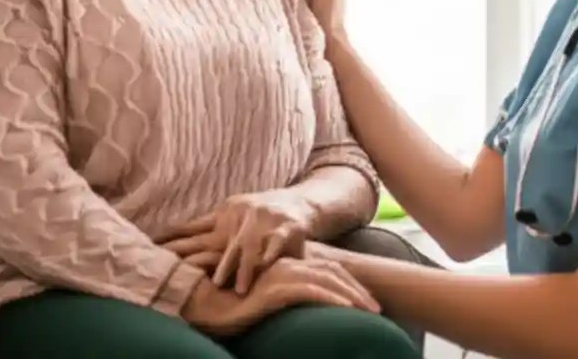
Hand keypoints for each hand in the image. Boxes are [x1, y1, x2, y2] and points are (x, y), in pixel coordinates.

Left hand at [165, 191, 315, 294]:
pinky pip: (277, 241)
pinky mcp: (288, 227)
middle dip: (215, 263)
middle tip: (205, 282)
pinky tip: (266, 264)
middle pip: (224, 243)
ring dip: (243, 267)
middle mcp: (242, 215)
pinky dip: (271, 253)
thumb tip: (168, 244)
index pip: (195, 228)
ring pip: (250, 245)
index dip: (176, 239)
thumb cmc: (259, 214)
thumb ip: (207, 229)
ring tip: (238, 288)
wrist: (300, 203)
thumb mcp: (232, 216)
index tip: (156, 250)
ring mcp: (265, 219)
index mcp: (224, 215)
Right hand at [182, 256, 380, 336]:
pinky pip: (310, 291)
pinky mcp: (275, 288)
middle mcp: (287, 266)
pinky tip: (348, 309)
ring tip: (371, 311)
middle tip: (377, 308)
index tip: (366, 301)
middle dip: (358, 290)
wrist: (200, 300)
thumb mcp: (263, 300)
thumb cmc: (228, 303)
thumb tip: (300, 307)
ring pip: (327, 281)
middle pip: (333, 273)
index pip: (326, 272)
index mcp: (287, 267)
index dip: (349, 284)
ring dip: (352, 295)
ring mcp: (282, 275)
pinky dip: (332, 298)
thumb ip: (281, 296)